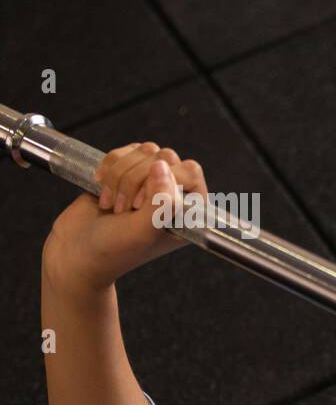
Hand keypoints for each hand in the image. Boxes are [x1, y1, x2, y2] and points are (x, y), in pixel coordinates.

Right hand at [43, 142, 205, 294]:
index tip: (141, 205)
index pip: (190, 171)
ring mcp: (150, 182)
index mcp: (189, 211)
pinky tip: (102, 192)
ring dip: (121, 177)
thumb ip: (162, 201)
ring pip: (144, 151)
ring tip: (114, 206)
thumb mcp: (144, 231)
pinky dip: (109, 169)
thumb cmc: (114, 250)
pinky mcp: (126, 173)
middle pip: (166, 157)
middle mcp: (173, 195)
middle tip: (125, 209)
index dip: (163, 181)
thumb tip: (162, 165)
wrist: (77, 253)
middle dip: (137, 179)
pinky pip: (124, 152)